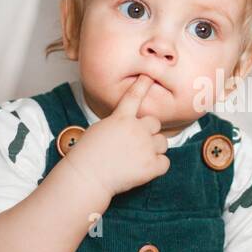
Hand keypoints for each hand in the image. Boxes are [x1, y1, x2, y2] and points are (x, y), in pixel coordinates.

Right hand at [66, 74, 169, 198]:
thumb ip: (117, 123)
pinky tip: (144, 169)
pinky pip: (165, 162)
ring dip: (154, 148)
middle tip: (136, 144)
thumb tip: (128, 124)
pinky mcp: (151, 166)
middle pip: (155, 123)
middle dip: (148, 131)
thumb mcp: (99, 129)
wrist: (87, 176)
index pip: (134, 96)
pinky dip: (157, 166)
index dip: (143, 84)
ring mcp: (146, 147)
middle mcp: (137, 129)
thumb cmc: (87, 155)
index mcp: (121, 118)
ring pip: (163, 142)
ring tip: (138, 158)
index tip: (149, 75)